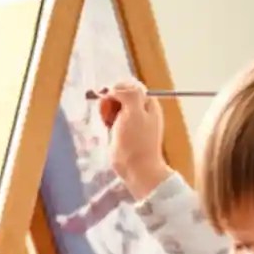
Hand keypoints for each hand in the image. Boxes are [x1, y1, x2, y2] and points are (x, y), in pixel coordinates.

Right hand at [97, 79, 173, 199]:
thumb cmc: (137, 141)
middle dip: (110, 101)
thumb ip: (129, 94)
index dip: (116, 89)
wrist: (136, 167)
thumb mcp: (135, 112)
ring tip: (107, 122)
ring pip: (113, 106)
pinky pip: (111, 118)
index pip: (129, 85)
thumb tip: (115, 87)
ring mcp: (130, 120)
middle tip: (108, 113)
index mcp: (147, 102)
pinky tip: (107, 127)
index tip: (108, 98)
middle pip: (119, 94)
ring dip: (106, 110)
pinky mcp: (121, 131)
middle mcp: (139, 109)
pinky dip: (106, 119)